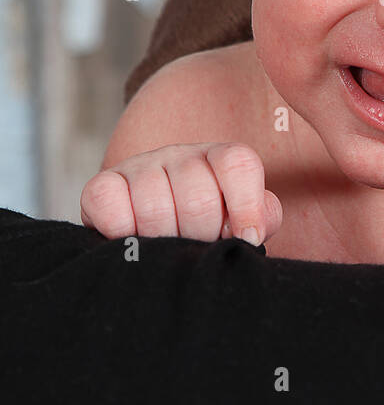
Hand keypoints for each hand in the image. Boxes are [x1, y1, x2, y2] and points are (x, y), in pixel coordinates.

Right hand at [81, 143, 282, 247]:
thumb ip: (261, 220)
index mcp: (217, 159)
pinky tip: (131, 239)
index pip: (238, 163)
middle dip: (200, 235)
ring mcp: (139, 166)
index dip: (246, 206)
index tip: (245, 238)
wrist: (149, 244)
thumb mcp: (240, 225)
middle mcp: (178, 155)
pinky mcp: (101, 184)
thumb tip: (251, 231)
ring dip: (162, 240)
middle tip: (195, 247)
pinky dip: (120, 229)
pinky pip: (107, 200)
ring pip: (154, 204)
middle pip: (198, 195)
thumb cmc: (204, 233)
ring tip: (166, 248)